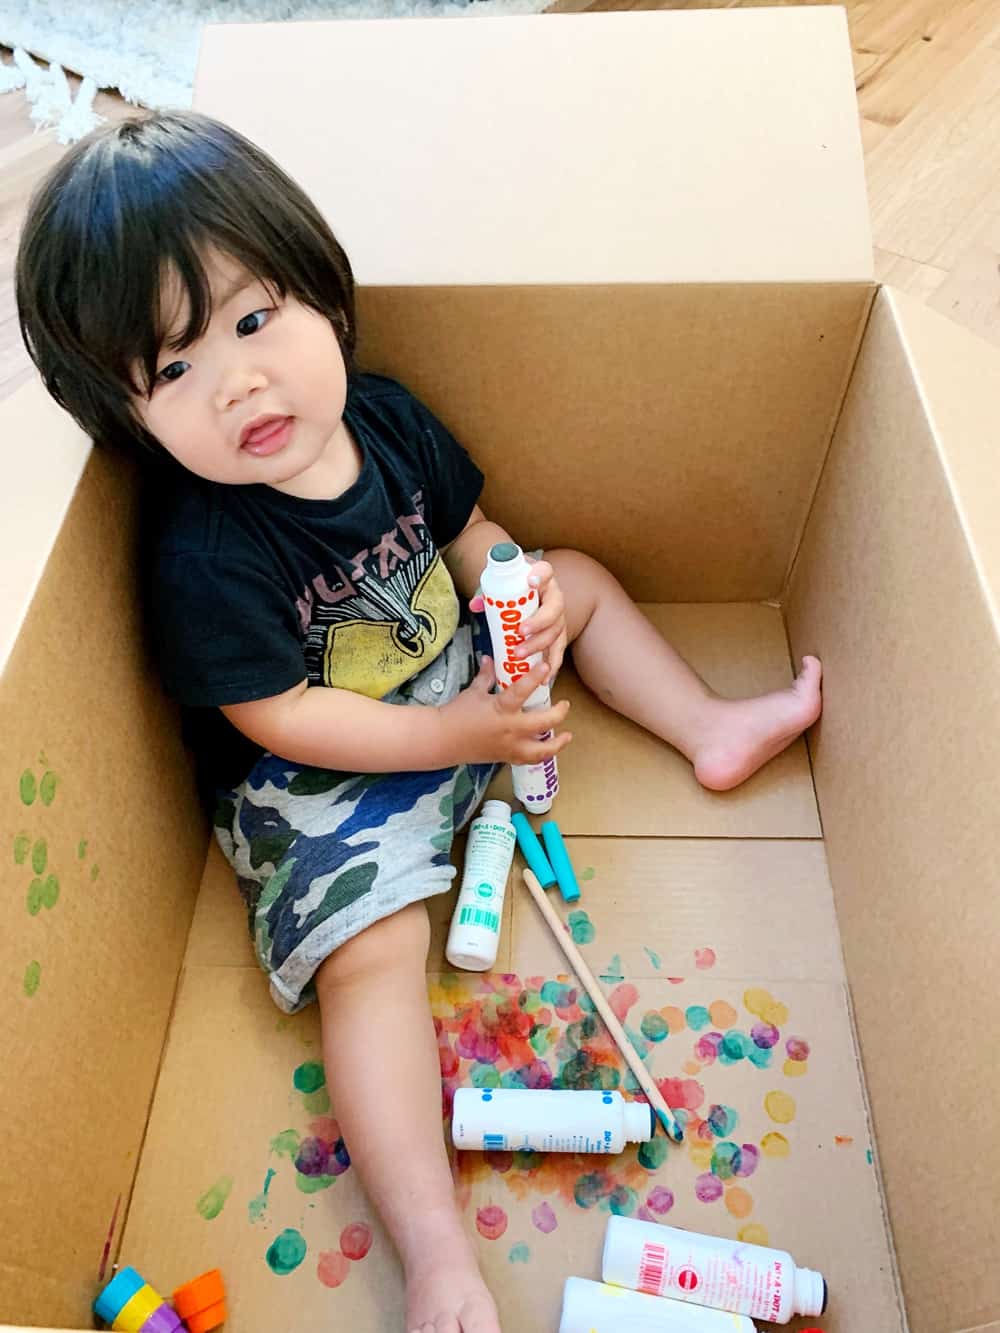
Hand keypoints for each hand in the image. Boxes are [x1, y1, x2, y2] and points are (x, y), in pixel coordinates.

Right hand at [439, 657, 571, 765]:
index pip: (522, 690)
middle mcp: (510, 729)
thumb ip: (486, 676)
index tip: (547, 666)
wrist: (443, 740)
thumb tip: (490, 658)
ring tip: (567, 736)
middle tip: (565, 705)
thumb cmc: (457, 713)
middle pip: (543, 723)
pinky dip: (541, 756)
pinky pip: (529, 760)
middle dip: (559, 713)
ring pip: (541, 750)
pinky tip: (548, 750)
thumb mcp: (473, 692)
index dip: (536, 677)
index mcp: (501, 709)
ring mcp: (510, 746)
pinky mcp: (506, 758)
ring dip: (557, 744)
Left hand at [470, 557, 567, 677]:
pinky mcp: (558, 636)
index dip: (541, 575)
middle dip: (538, 622)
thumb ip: (486, 595)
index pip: (546, 570)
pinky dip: (552, 664)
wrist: (525, 595)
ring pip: (556, 632)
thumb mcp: (499, 587)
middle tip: (520, 632)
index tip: (531, 582)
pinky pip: (559, 651)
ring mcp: (559, 618)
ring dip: (538, 645)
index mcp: (542, 578)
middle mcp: (554, 597)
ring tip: (519, 654)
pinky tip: (544, 677)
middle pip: (554, 609)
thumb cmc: (513, 590)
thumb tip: (474, 605)